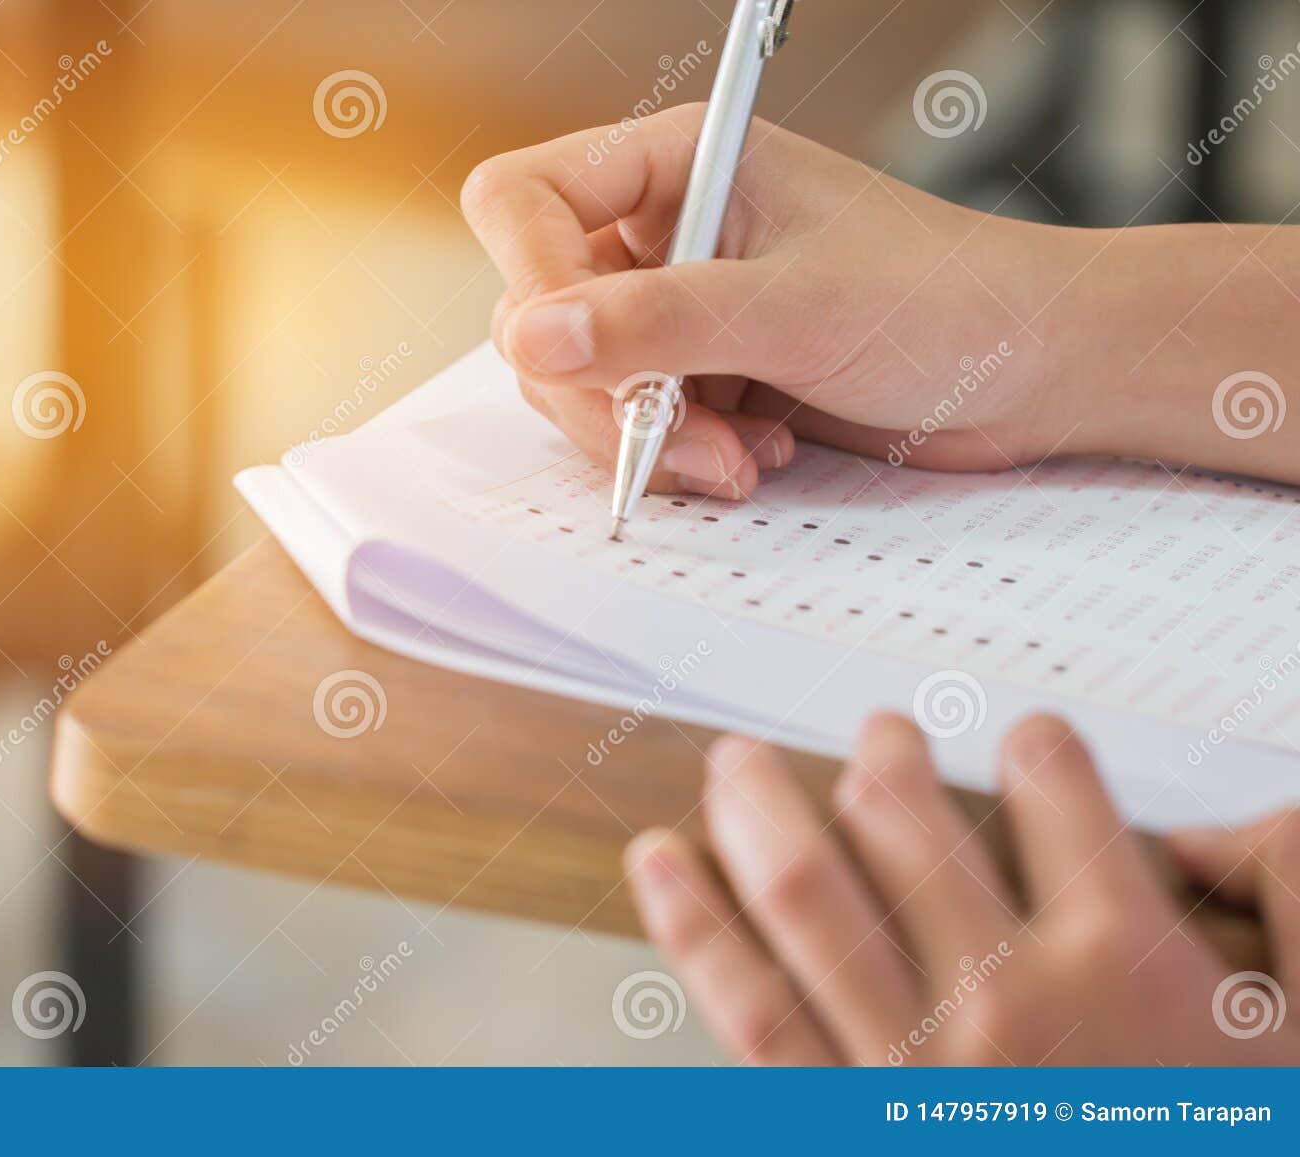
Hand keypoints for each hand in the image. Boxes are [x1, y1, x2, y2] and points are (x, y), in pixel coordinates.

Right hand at [461, 105, 1091, 497]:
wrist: (1030, 369)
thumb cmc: (942, 299)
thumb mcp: (794, 308)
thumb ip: (655, 322)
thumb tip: (530, 335)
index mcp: (676, 165)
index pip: (525, 201)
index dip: (530, 278)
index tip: (570, 351)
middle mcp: (663, 234)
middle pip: (542, 315)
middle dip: (606, 392)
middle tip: (681, 433)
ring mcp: (679, 310)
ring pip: (582, 385)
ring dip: (651, 439)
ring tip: (742, 456)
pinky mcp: (704, 375)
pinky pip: (636, 427)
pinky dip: (683, 457)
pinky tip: (760, 453)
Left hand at [624, 712, 1299, 1064]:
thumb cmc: (1223, 1147)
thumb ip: (1294, 897)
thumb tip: (1225, 832)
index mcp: (1123, 961)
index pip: (1057, 791)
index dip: (1039, 748)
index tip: (1028, 743)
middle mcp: (1005, 999)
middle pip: (906, 824)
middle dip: (882, 760)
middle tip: (873, 739)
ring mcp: (914, 1065)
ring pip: (808, 895)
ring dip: (762, 811)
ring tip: (737, 766)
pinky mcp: (847, 1123)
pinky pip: (751, 1013)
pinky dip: (696, 931)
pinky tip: (662, 869)